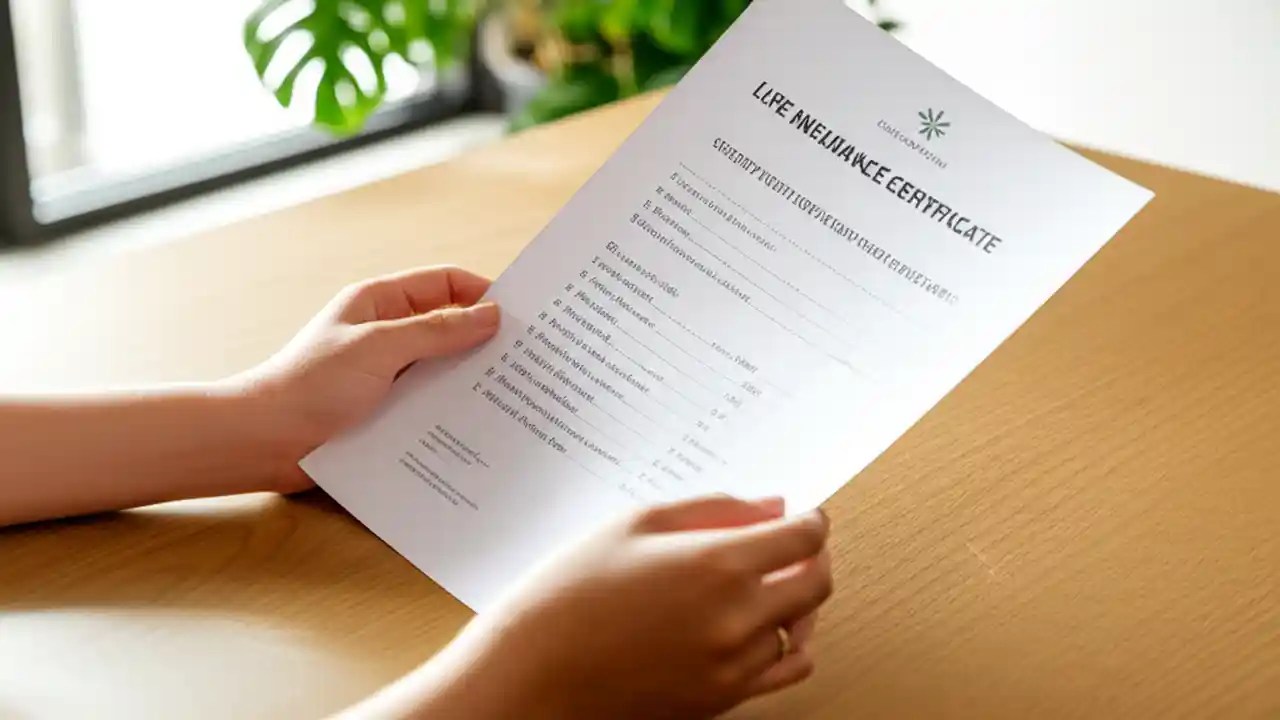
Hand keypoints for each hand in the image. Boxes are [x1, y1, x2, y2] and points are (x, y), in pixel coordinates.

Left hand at [240, 266, 499, 491]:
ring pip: (443, 368)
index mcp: (380, 302)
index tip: (523, 315)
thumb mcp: (378, 348)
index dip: (483, 293)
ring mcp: (388, 374)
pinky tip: (478, 425)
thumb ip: (436, 331)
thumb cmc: (310, 386)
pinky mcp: (387, 410)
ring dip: (470, 380)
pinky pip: (430, 403)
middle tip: (528, 358)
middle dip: (485, 339)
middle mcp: (387, 334)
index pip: (444, 284)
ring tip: (513, 396)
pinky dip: (453, 409)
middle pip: (449, 326)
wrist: (263, 442)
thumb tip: (490, 314)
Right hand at [373, 496, 831, 719]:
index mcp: (718, 564)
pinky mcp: (721, 699)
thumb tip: (772, 506)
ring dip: (796, 601)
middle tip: (792, 546)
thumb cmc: (570, 592)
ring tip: (768, 584)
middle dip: (813, 557)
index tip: (803, 515)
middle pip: (817, 583)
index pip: (805, 538)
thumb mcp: (634, 523)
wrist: (533, 673)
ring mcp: (732, 666)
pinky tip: (762, 629)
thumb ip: (714, 508)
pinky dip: (787, 645)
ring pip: (803, 628)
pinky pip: (785, 671)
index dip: (812, 520)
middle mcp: (736, 618)